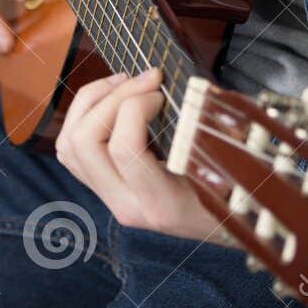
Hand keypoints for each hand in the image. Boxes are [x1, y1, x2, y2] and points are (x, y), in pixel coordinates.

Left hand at [55, 68, 227, 242]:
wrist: (231, 229)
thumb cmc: (239, 192)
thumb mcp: (232, 166)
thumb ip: (205, 127)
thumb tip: (173, 83)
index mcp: (161, 203)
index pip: (123, 148)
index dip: (134, 106)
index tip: (161, 92)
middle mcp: (127, 205)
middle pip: (84, 142)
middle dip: (110, 96)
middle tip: (144, 78)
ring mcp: (110, 200)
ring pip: (69, 145)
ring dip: (91, 103)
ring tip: (124, 81)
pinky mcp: (104, 189)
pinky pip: (72, 151)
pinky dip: (84, 117)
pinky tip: (113, 99)